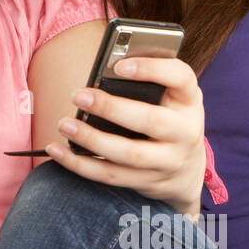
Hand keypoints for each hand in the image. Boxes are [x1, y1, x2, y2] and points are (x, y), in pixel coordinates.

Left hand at [44, 57, 206, 216]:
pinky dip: (81, 164)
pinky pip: (111, 176)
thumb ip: (145, 83)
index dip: (152, 69)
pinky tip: (58, 151)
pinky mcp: (149, 183)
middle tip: (78, 96)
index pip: (180, 77)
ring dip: (92, 140)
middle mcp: (186, 132)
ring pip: (129, 154)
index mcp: (189, 100)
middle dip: (111, 108)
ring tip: (64, 124)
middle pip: (150, 120)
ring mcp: (169, 161)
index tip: (119, 65)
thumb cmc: (168, 118)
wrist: (186, 170)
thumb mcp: (168, 97)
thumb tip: (103, 73)